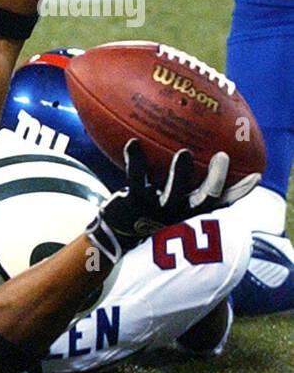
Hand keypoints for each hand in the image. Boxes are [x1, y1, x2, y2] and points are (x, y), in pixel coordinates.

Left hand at [85, 140, 258, 264]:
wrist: (117, 230)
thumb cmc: (153, 208)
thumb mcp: (175, 197)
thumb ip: (191, 178)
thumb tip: (211, 147)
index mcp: (192, 209)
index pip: (222, 202)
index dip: (240, 192)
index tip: (255, 175)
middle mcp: (178, 210)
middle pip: (203, 198)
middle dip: (215, 179)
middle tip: (222, 157)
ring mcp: (156, 207)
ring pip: (172, 191)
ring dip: (179, 173)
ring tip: (184, 154)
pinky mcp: (133, 200)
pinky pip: (136, 178)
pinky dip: (135, 160)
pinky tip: (132, 143)